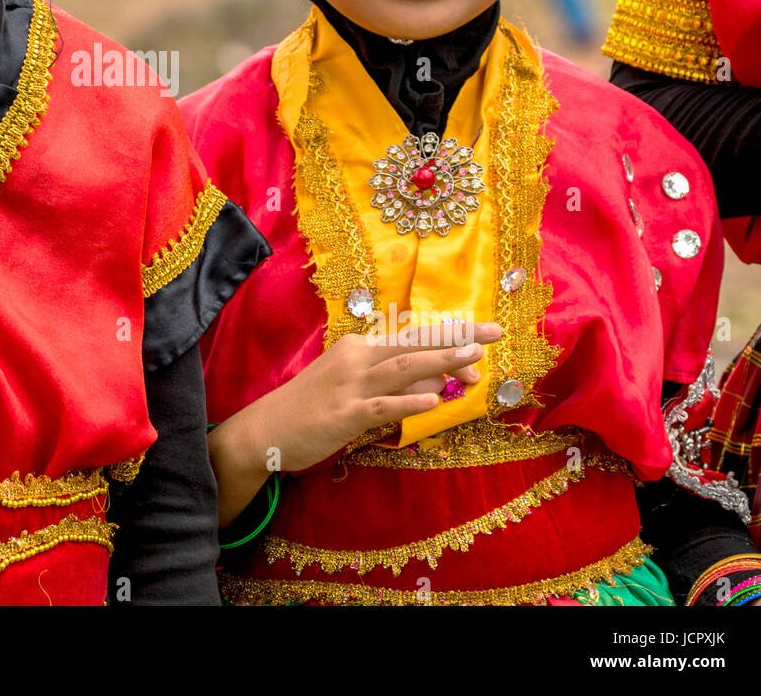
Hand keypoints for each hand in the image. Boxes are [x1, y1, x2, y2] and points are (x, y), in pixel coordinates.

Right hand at [208, 320, 503, 526]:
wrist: (266, 428)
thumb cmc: (311, 406)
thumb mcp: (351, 384)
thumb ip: (391, 380)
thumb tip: (438, 379)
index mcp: (360, 347)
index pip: (412, 335)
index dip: (449, 334)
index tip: (484, 332)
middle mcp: (357, 358)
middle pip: (413, 343)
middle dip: (456, 338)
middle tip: (495, 334)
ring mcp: (350, 385)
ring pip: (402, 368)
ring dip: (440, 361)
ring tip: (474, 359)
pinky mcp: (344, 414)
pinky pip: (382, 406)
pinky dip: (409, 401)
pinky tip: (434, 400)